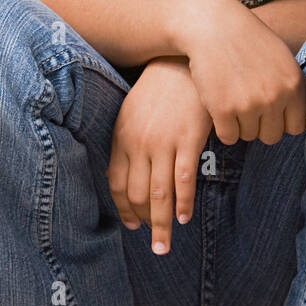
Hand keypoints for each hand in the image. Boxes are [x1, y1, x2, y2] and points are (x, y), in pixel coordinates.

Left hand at [105, 57, 212, 255]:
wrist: (184, 61)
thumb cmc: (161, 88)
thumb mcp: (134, 112)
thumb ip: (128, 141)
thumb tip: (130, 172)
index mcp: (122, 137)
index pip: (117, 184)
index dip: (124, 209)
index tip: (133, 224)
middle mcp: (138, 143)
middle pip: (137, 195)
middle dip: (143, 223)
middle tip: (153, 243)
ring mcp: (163, 142)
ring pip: (159, 195)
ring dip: (160, 225)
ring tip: (164, 245)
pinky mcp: (188, 139)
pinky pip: (184, 179)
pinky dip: (183, 203)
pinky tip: (184, 218)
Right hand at [180, 0, 305, 145]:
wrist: (213, 26)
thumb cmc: (249, 41)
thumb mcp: (283, 59)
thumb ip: (297, 88)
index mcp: (293, 84)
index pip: (297, 127)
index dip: (282, 121)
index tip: (270, 111)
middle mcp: (275, 96)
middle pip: (272, 136)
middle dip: (260, 126)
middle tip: (247, 105)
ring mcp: (249, 104)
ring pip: (249, 136)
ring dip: (240, 124)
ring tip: (232, 98)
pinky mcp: (223, 109)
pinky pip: (229, 137)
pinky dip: (224, 127)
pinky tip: (220, 106)